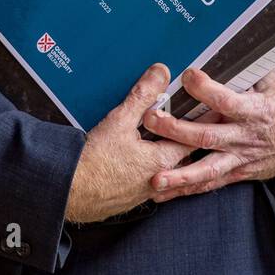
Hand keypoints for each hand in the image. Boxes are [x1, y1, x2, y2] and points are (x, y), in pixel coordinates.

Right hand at [64, 63, 193, 223]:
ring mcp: (142, 194)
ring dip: (164, 159)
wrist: (68, 191)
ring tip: (161, 144)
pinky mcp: (128, 200)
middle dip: (180, 141)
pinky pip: (147, 184)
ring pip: (163, 173)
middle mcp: (157, 181)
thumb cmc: (92, 162)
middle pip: (177, 157)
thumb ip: (143, 95)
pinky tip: (139, 165)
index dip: (197, 124)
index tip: (206, 115)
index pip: (190, 139)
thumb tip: (160, 74)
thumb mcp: (120, 120)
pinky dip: (148, 172)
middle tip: (187, 126)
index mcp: (161, 161)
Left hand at [144, 67, 274, 200]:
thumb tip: (224, 51)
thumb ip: (249, 71)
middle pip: (208, 136)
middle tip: (151, 120)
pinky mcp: (239, 173)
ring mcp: (242, 159)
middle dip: (177, 130)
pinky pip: (211, 183)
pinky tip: (163, 194)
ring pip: (207, 168)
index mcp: (258, 111)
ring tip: (155, 178)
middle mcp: (247, 137)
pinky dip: (187, 189)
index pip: (227, 101)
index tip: (187, 75)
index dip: (206, 89)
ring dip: (180, 173)